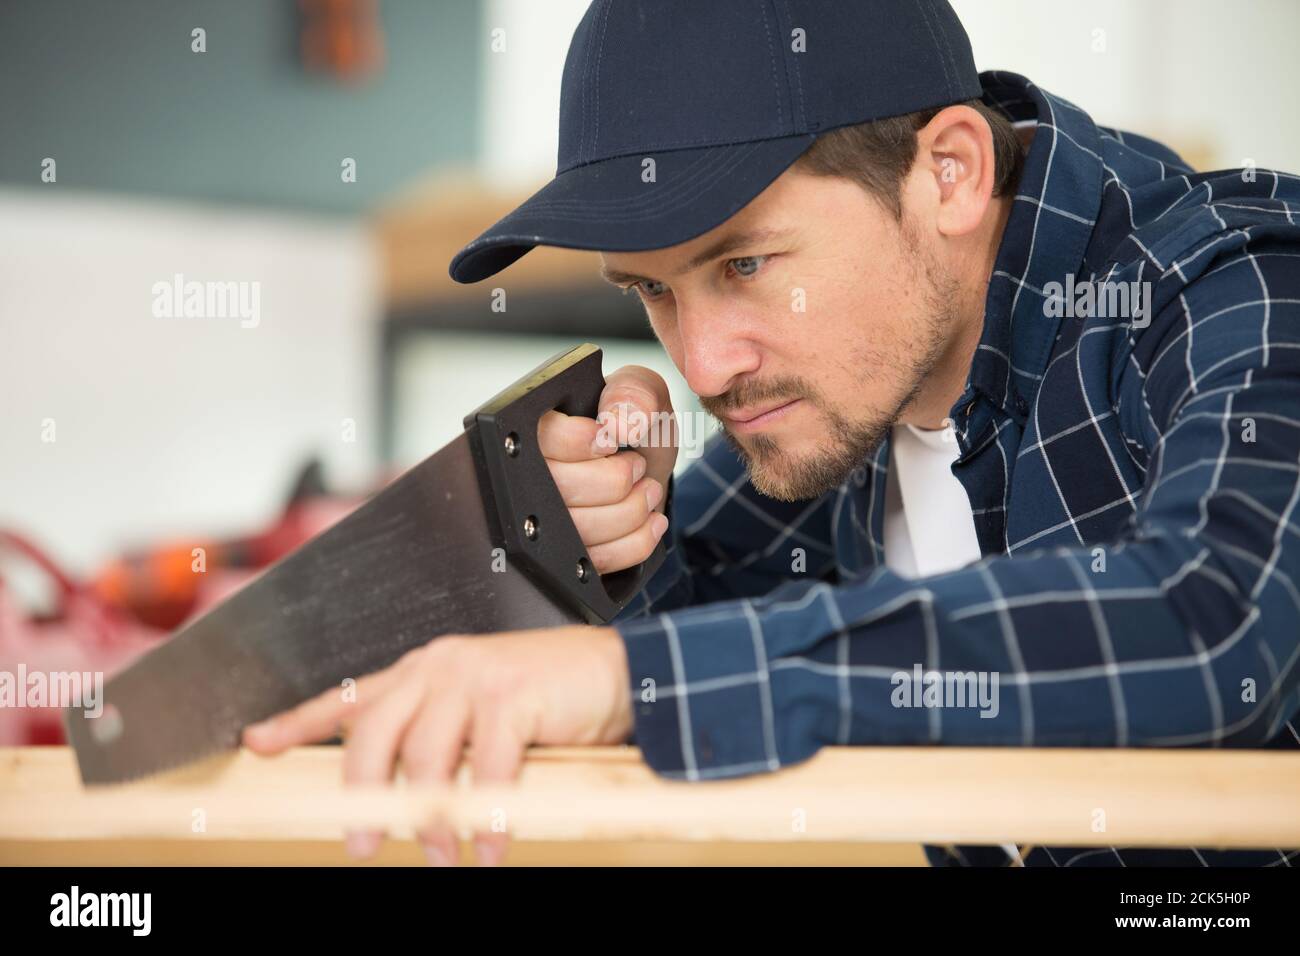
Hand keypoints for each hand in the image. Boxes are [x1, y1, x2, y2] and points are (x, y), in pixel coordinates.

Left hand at [241, 625, 632, 865]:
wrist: (615, 668)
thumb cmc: (549, 692)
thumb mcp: (481, 707)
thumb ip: (439, 735)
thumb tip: (404, 795)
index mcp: (425, 669)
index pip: (350, 696)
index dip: (300, 721)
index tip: (257, 743)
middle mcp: (440, 667)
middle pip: (374, 733)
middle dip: (361, 794)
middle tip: (362, 843)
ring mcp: (474, 678)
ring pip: (425, 757)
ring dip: (429, 816)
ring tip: (440, 855)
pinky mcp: (511, 695)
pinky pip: (486, 766)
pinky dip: (486, 813)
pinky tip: (491, 843)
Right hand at [538, 365, 676, 573]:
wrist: (648, 468)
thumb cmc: (636, 428)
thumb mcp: (644, 394)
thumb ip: (635, 392)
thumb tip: (618, 420)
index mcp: (542, 428)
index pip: (540, 438)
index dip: (579, 442)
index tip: (610, 441)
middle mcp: (535, 474)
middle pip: (558, 490)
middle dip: (614, 481)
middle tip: (637, 467)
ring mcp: (549, 519)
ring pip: (578, 530)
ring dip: (629, 512)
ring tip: (647, 491)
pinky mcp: (571, 554)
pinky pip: (597, 561)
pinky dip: (635, 542)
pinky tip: (650, 520)